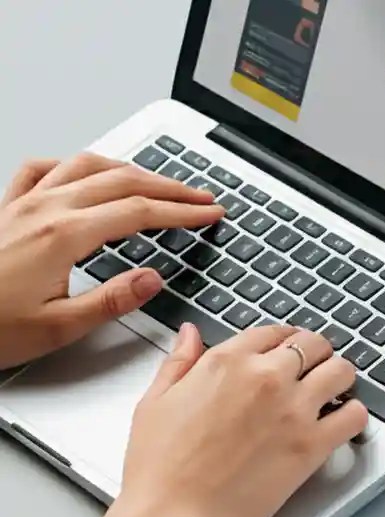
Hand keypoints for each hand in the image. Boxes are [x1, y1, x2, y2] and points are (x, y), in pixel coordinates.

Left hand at [0, 154, 222, 370]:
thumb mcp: (59, 328)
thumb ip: (112, 300)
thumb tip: (153, 279)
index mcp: (62, 236)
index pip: (139, 212)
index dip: (182, 212)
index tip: (210, 214)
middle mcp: (44, 210)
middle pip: (121, 181)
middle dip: (169, 187)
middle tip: (200, 197)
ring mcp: (22, 204)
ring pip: (87, 166)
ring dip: (130, 169)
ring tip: (158, 181)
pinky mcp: (5, 209)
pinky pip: (43, 170)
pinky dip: (73, 165)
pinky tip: (85, 174)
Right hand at [123, 324, 367, 516]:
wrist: (173, 516)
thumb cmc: (159, 467)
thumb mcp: (156, 402)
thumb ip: (179, 363)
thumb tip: (190, 334)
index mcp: (227, 362)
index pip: (274, 332)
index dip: (285, 340)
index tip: (289, 351)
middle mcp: (265, 378)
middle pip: (314, 344)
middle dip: (316, 354)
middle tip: (314, 370)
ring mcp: (293, 409)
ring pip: (341, 371)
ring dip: (340, 378)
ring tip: (332, 393)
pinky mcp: (312, 445)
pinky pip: (354, 415)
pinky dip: (354, 415)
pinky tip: (342, 422)